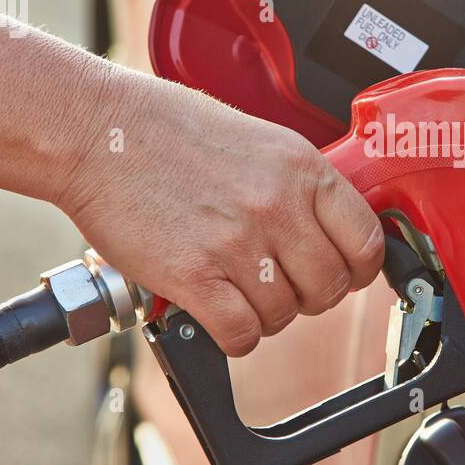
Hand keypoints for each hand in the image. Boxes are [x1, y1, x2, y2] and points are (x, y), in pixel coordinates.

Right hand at [57, 69, 383, 355]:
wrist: (98, 130)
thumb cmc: (167, 129)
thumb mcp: (258, 139)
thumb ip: (297, 186)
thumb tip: (327, 232)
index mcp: (301, 168)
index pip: (366, 241)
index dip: (357, 268)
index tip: (342, 273)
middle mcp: (278, 205)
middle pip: (330, 286)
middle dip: (308, 296)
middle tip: (278, 283)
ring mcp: (238, 243)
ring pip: (283, 315)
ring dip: (263, 314)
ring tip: (234, 289)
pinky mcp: (195, 276)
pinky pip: (241, 334)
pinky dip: (233, 335)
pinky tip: (216, 313)